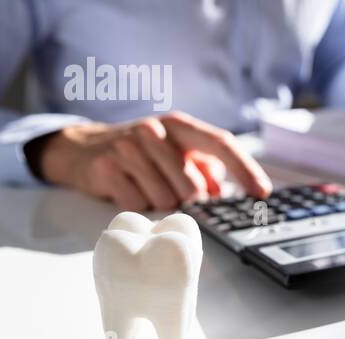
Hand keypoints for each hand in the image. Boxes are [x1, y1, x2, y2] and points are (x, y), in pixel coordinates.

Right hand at [31, 111, 271, 210]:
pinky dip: (138, 206)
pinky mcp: (106, 168)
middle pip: (192, 186)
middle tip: (172, 192)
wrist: (82, 149)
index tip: (262, 192)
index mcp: (179, 125)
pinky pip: (138, 205)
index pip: (220, 143)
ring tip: (145, 186)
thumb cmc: (141, 153)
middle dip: (189, 200)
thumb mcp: (175, 152)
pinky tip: (127, 189)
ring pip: (165, 200)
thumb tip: (223, 193)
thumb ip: (205, 169)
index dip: (245, 169)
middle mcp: (154, 131)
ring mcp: (127, 148)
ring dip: (160, 203)